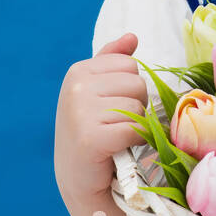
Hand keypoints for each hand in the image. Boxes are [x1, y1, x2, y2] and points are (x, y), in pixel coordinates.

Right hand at [54, 32, 149, 199]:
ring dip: (135, 126)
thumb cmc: (92, 131)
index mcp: (78, 71)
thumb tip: (132, 37)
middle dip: (136, 105)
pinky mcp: (91, 138)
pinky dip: (135, 141)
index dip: (130, 88)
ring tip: (115, 137)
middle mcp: (76, 87)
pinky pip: (135, 129)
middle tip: (115, 125)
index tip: (112, 107)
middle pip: (137, 83)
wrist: (77, 179)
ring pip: (138, 107)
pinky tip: (119, 149)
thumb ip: (112, 61)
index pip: (129, 65)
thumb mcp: (98, 91)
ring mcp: (81, 112)